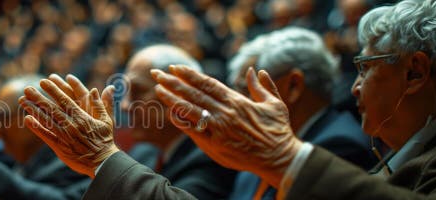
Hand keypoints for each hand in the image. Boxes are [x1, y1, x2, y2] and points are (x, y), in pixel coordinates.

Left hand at [19, 75, 117, 177]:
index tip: (44, 81)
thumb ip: (101, 104)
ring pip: (47, 120)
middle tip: (27, 88)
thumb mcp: (106, 120)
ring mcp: (65, 136)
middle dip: (39, 97)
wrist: (103, 162)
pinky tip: (27, 119)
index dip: (53, 90)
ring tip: (22, 100)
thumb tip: (98, 89)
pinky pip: (46, 135)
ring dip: (33, 109)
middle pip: (52, 108)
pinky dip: (37, 127)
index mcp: (82, 116)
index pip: (65, 100)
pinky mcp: (60, 147)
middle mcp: (72, 124)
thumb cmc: (105, 140)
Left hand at [152, 65, 302, 186]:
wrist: (279, 158)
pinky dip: (181, 121)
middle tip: (157, 72)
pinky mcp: (215, 145)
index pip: (207, 83)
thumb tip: (255, 70)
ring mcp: (218, 128)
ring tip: (158, 89)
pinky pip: (193, 130)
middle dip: (173, 81)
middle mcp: (225, 112)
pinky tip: (169, 113)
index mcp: (236, 100)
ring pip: (190, 109)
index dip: (189, 74)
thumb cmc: (278, 131)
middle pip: (193, 93)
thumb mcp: (274, 104)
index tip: (175, 67)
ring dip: (172, 98)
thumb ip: (262, 87)